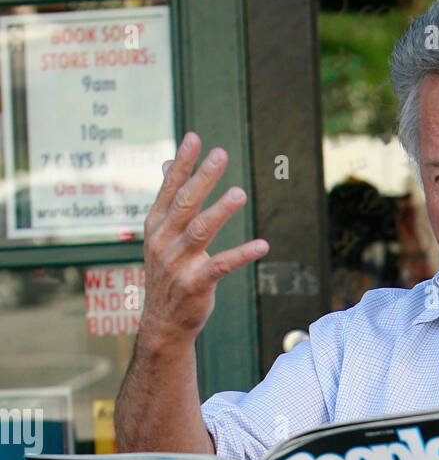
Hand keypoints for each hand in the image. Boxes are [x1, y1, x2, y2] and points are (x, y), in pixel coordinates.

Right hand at [140, 132, 268, 346]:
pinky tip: (262, 245)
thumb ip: (169, 199)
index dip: (182, 163)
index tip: (195, 138)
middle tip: (221, 154)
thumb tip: (169, 162)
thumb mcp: (161, 235)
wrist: (163, 322)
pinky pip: (222, 265)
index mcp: (156, 225)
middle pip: (185, 203)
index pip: (169, 188)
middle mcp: (163, 241)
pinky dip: (243, 254)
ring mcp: (177, 263)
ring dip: (220, 210)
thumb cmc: (168, 273)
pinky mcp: (195, 284)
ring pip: (200, 230)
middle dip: (202, 177)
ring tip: (240, 193)